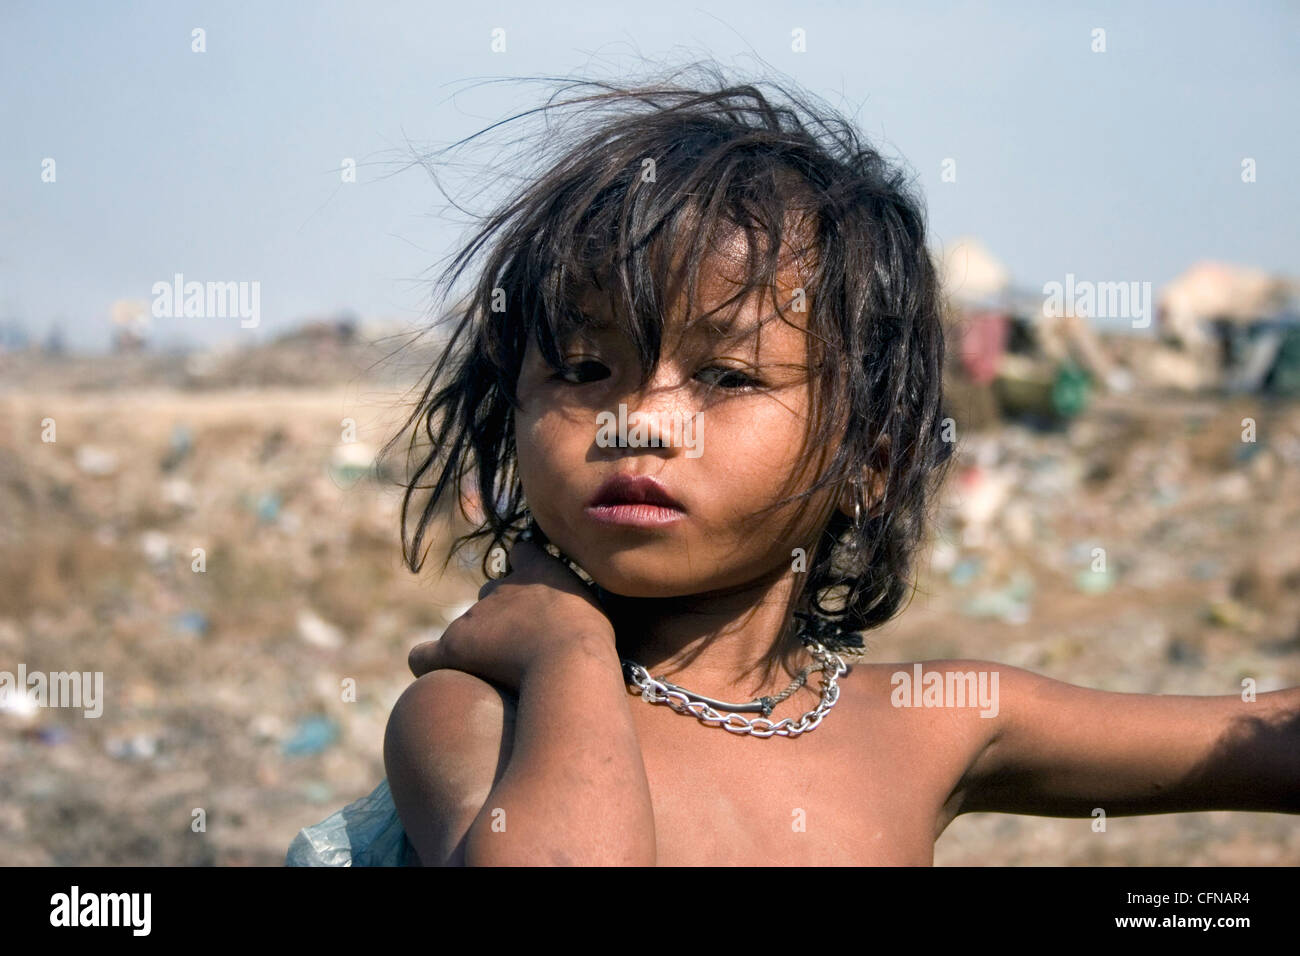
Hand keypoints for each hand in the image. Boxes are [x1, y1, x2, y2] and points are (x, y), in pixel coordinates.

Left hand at [407, 538, 616, 693]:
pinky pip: (425, 655)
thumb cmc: (591, 644)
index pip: (523, 553)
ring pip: (470, 625)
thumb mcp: (596, 617)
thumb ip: (582, 613)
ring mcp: (477, 614)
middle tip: (523, 648)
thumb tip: (585, 633)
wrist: (568, 661)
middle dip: (502, 615)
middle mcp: (503, 587)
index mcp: (539, 571)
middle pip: (493, 593)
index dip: (524, 569)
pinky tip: (436, 673)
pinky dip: (429, 661)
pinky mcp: (455, 644)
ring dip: (480, 641)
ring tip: (497, 670)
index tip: (532, 595)